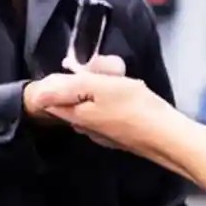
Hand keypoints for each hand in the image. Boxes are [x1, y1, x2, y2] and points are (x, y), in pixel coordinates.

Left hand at [28, 72, 175, 152]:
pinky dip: (108, 103)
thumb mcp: (99, 87)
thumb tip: (39, 94)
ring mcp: (101, 135)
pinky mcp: (117, 137)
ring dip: (94, 93)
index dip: (55, 81)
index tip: (69, 68)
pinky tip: (124, 97)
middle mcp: (83, 127)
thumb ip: (68, 88)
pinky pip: (103, 115)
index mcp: (75, 115)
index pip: (50, 99)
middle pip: (69, 103)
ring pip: (87, 109)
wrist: (166, 137)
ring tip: (113, 80)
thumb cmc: (133, 106)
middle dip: (76, 84)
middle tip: (97, 70)